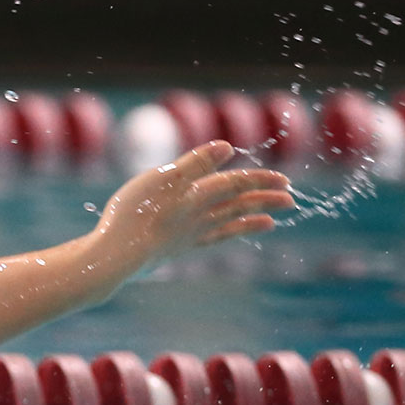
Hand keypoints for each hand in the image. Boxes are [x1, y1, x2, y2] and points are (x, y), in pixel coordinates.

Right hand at [92, 140, 294, 268]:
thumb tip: (227, 147)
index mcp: (196, 196)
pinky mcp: (174, 250)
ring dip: (250, 222)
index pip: (235, 184)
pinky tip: (225, 237)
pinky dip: (223, 238)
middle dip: (264, 200)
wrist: (115, 257)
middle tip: (289, 200)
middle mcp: (198, 217)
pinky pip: (209, 241)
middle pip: (237, 205)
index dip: (259, 180)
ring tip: (270, 223)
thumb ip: (194, 163)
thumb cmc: (132, 215)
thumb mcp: (161, 179)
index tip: (284, 181)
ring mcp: (188, 236)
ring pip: (227, 225)